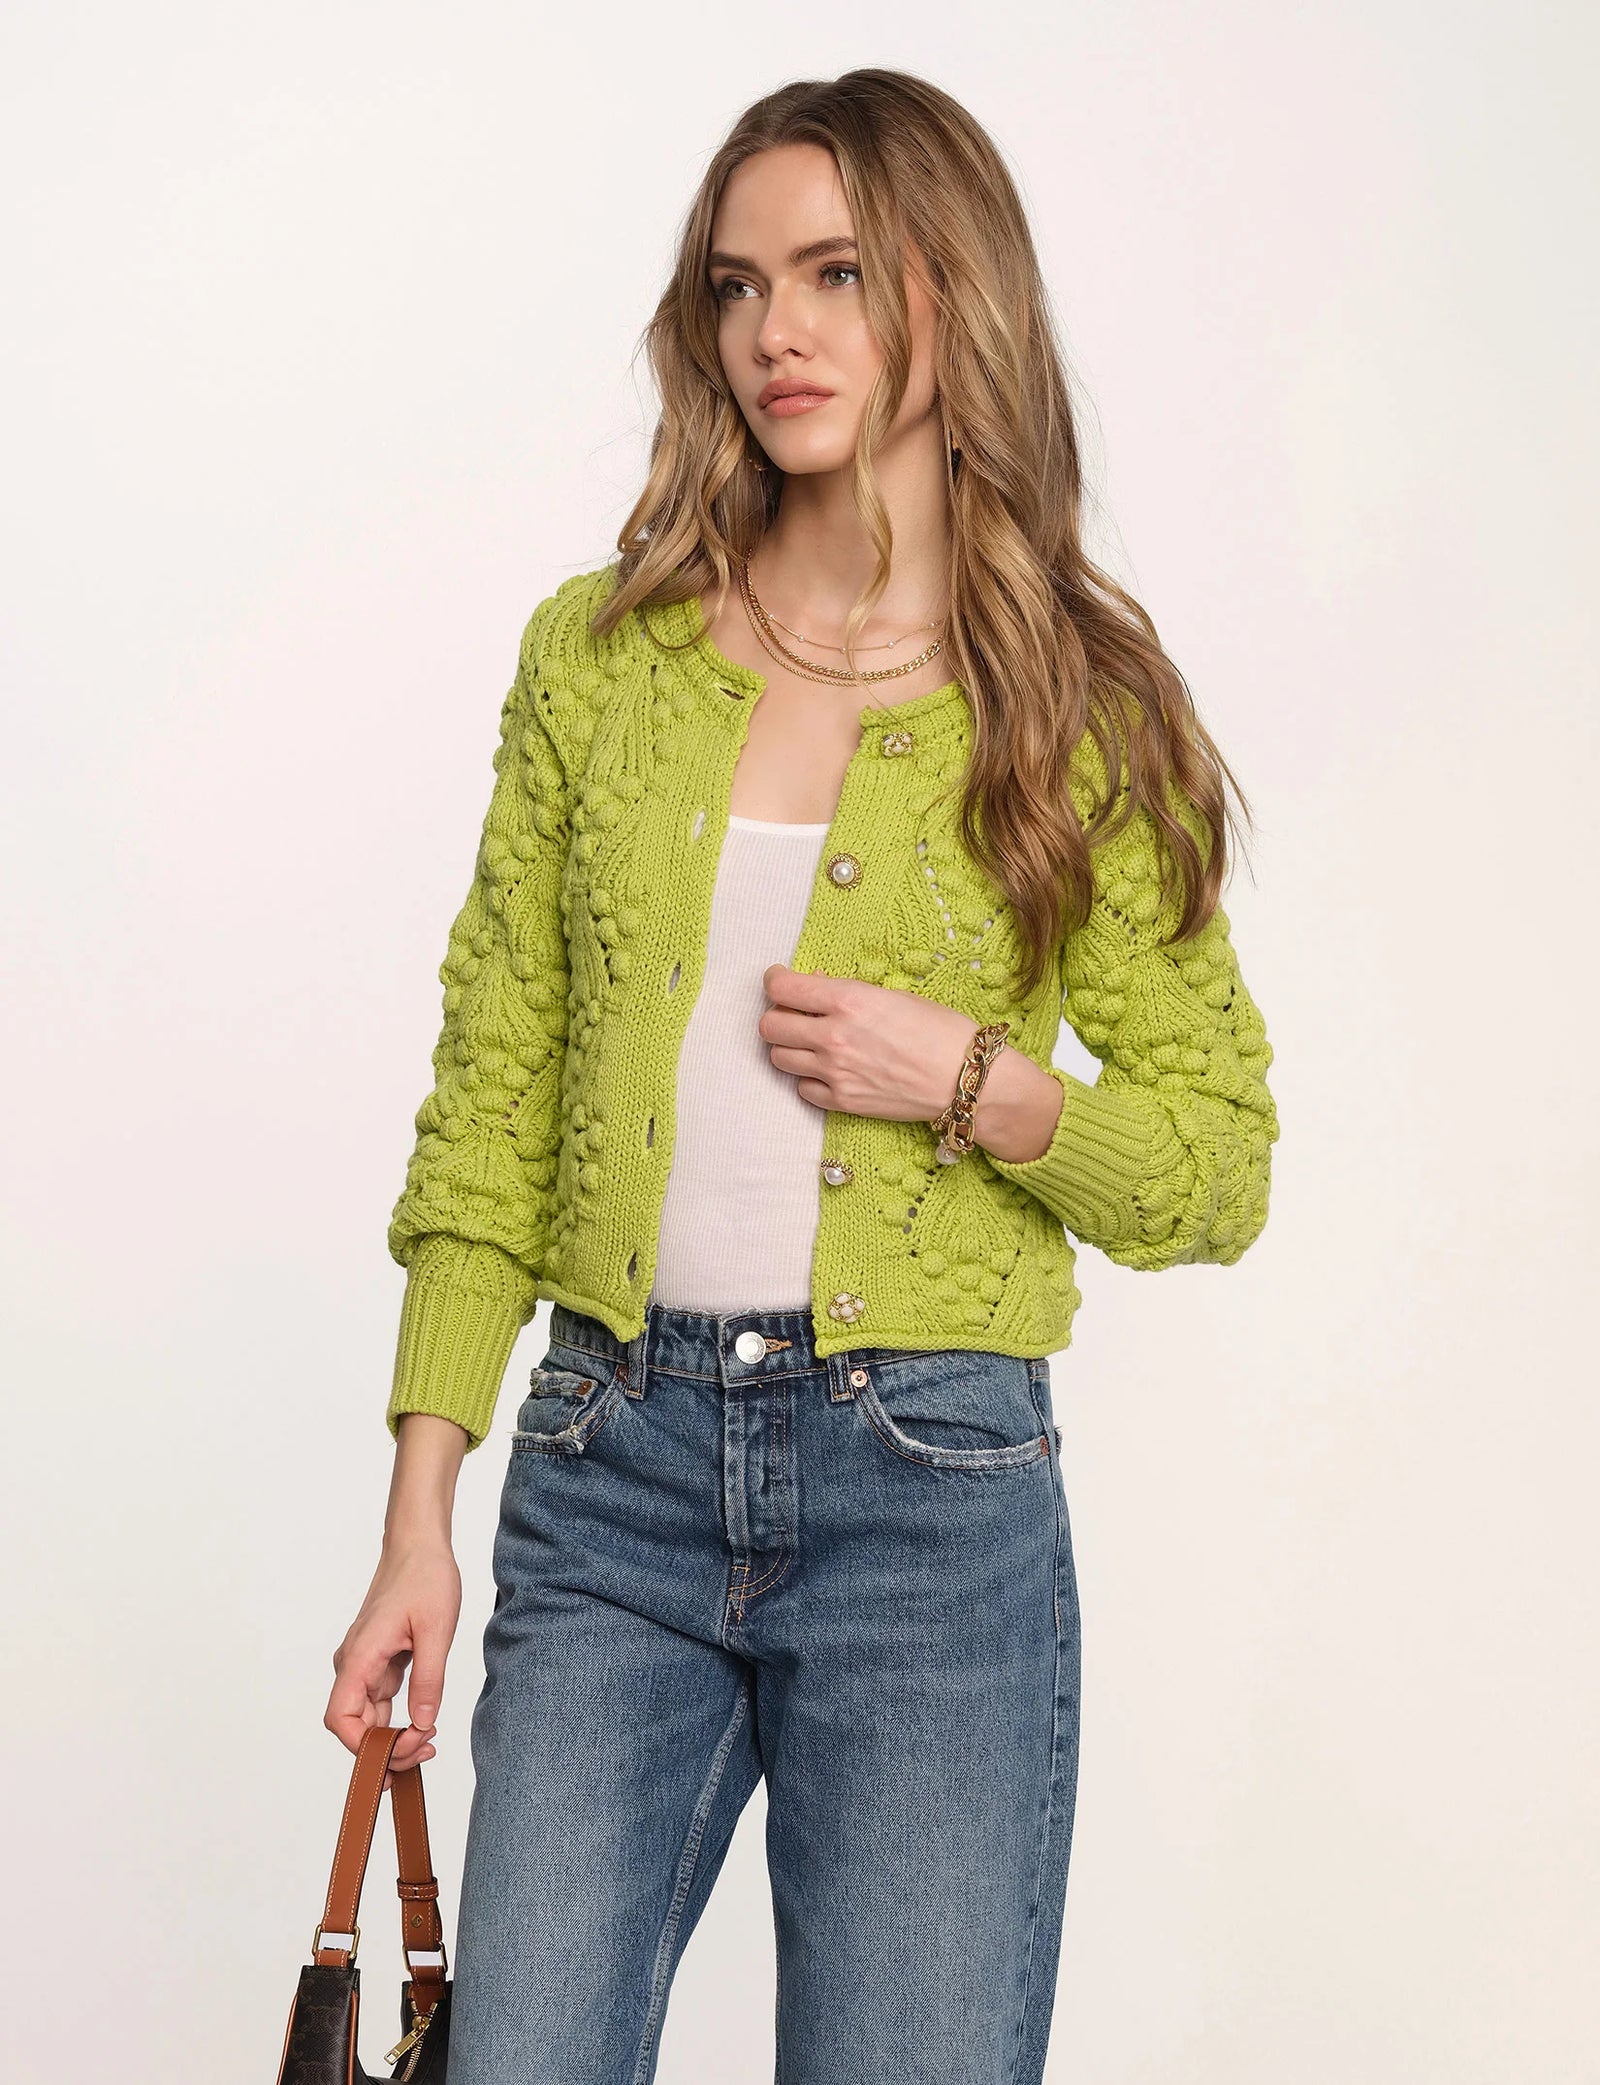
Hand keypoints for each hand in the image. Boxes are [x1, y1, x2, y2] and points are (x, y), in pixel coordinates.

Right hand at [325, 1530, 460, 1789]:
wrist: (419, 1547)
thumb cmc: (425, 1578)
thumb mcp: (436, 1630)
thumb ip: (429, 1679)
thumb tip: (422, 1724)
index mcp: (360, 1656)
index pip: (341, 1719)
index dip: (365, 1747)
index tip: (401, 1751)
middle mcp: (354, 1665)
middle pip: (354, 1727)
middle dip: (385, 1749)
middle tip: (427, 1750)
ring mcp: (364, 1665)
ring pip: (367, 1719)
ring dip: (392, 1739)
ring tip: (428, 1744)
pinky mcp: (378, 1663)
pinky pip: (379, 1704)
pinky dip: (396, 1722)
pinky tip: (422, 1726)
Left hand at [758, 965, 1063, 1160]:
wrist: (968, 1080)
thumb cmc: (942, 1030)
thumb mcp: (894, 996)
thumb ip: (849, 993)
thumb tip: (816, 986)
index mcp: (848, 1001)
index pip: (783, 988)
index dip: (776, 981)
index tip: (780, 980)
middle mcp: (833, 1036)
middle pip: (770, 1025)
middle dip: (777, 1015)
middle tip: (794, 1013)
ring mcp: (835, 1073)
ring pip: (778, 1058)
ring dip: (789, 1047)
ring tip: (810, 1042)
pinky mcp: (842, 1102)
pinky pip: (802, 1089)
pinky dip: (809, 1078)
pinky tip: (828, 1070)